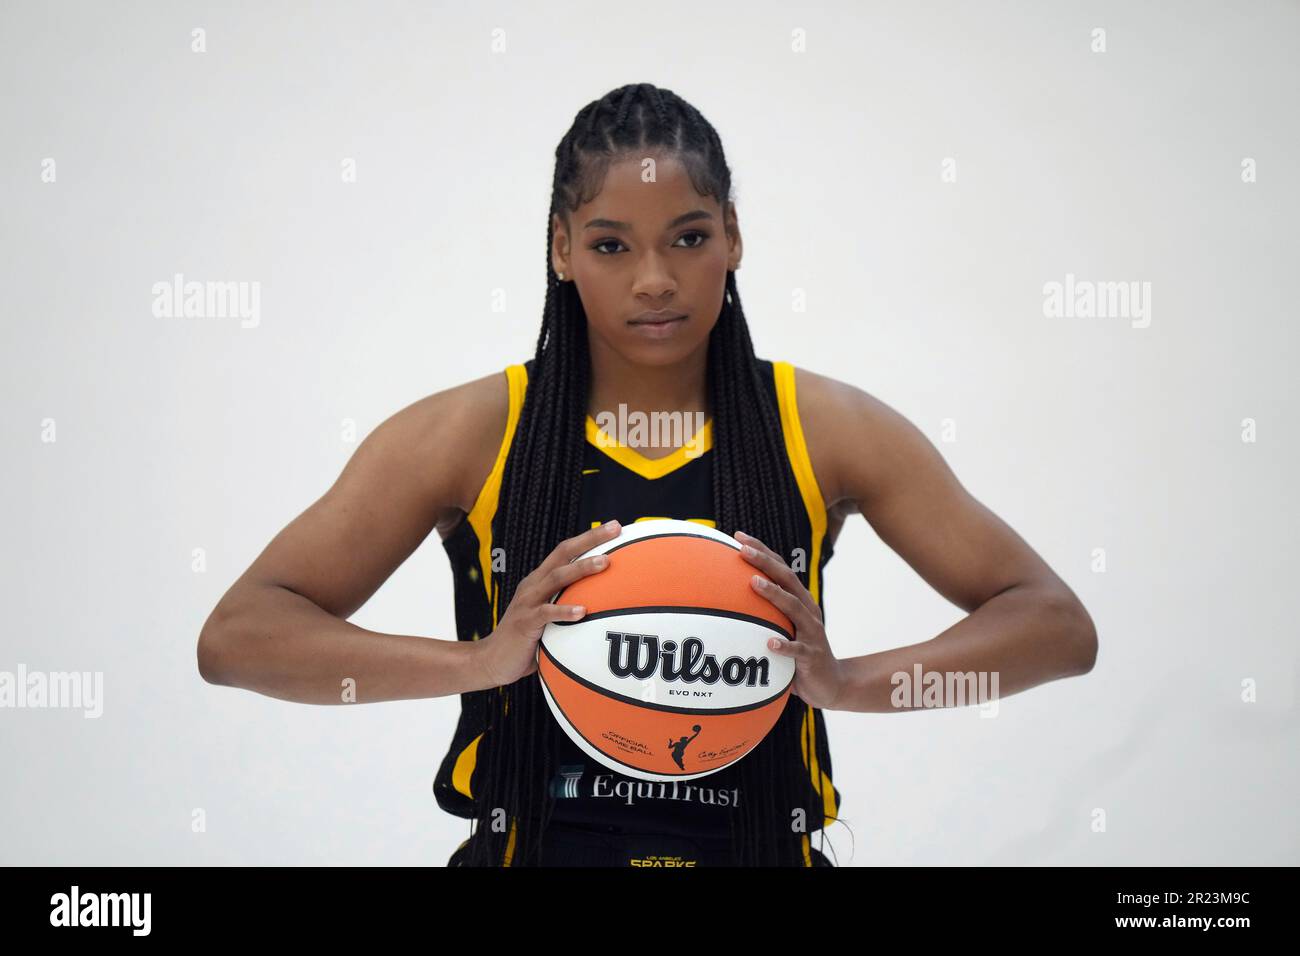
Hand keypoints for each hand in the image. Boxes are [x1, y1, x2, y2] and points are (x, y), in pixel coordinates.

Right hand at [475, 520, 620, 687]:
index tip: (615, 526)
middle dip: (590, 539)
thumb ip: (568, 607)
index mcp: (540, 580)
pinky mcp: (524, 622)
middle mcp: (534, 584)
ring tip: (605, 563)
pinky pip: (546, 613)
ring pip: (556, 577)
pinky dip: (565, 611)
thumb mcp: (549, 618)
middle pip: (563, 553)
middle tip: (615, 528)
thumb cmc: (528, 641)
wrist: (493, 660)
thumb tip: (605, 607)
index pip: (566, 551)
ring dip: (582, 568)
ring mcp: (527, 601)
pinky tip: (583, 611)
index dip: (589, 537)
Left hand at [735, 530, 845, 709]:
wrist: (831, 683)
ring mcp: (812, 633)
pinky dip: (785, 646)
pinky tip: (770, 643)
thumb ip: (766, 613)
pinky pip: (798, 651)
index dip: (762, 551)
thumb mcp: (785, 628)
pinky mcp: (812, 656)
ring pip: (794, 609)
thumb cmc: (799, 653)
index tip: (738, 537)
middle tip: (742, 549)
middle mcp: (808, 611)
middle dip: (765, 561)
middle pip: (788, 580)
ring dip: (774, 594)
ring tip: (753, 582)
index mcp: (800, 602)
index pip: (781, 569)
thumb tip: (727, 599)